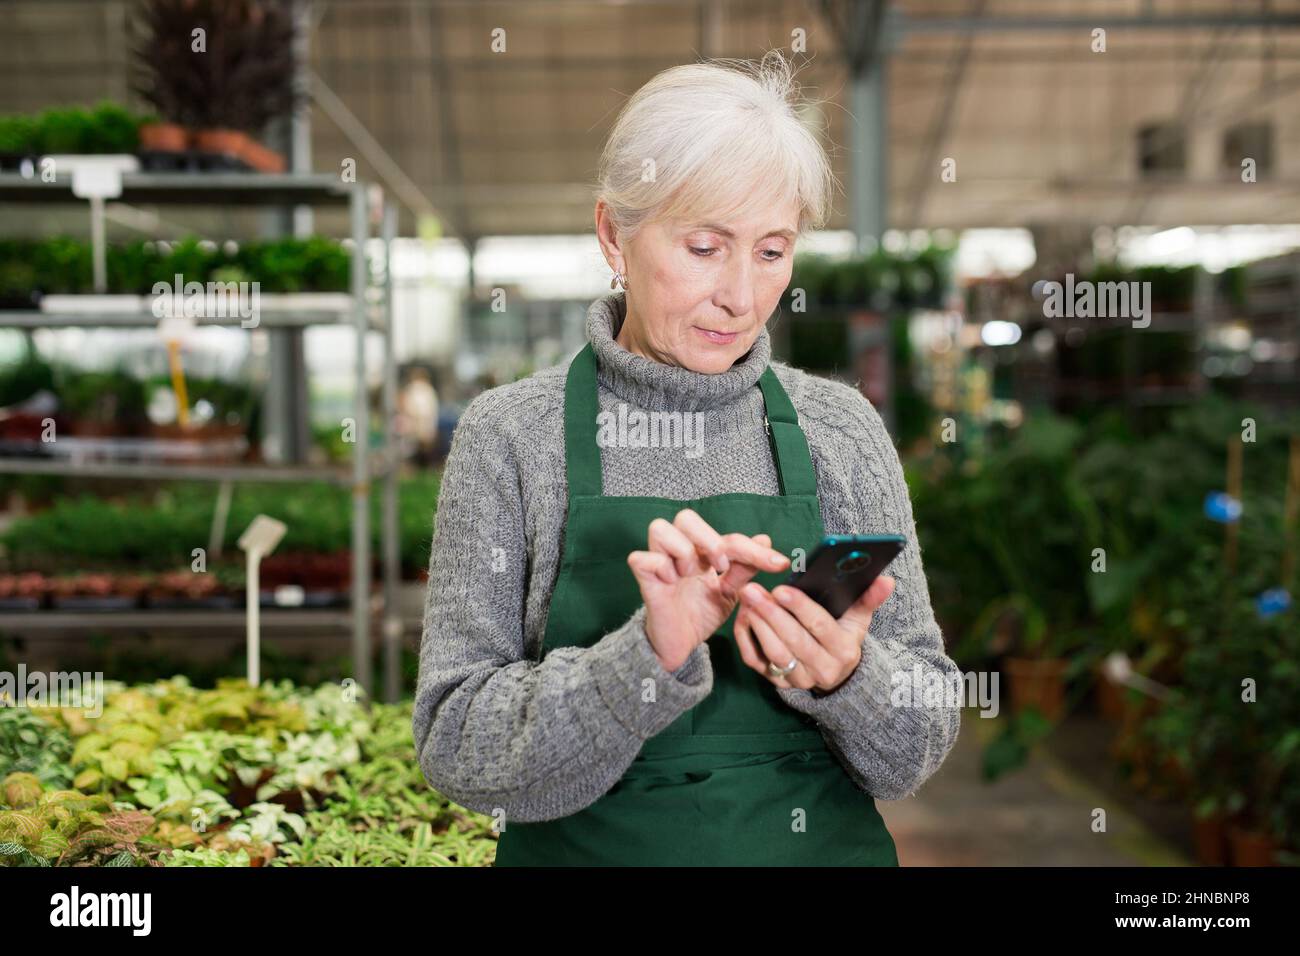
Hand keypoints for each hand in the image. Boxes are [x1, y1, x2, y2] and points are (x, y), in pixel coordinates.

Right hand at [627, 510, 789, 671]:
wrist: (681, 645)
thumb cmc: (701, 614)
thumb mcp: (730, 593)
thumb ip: (744, 569)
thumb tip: (765, 540)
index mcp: (702, 552)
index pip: (729, 538)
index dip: (755, 549)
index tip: (780, 564)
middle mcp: (680, 551)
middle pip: (686, 517)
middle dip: (709, 539)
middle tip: (720, 566)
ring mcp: (660, 563)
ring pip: (660, 528)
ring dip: (682, 551)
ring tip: (691, 575)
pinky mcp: (644, 580)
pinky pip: (642, 558)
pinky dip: (661, 567)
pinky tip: (672, 583)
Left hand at [733, 574, 895, 692]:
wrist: (835, 674)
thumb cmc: (843, 636)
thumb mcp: (858, 619)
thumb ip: (869, 598)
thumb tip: (885, 580)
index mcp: (843, 650)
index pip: (820, 627)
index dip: (800, 608)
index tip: (781, 589)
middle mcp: (823, 669)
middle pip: (794, 640)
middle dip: (772, 613)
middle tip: (753, 590)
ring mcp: (799, 679)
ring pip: (774, 653)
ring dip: (758, 625)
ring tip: (747, 600)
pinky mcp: (779, 683)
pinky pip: (758, 662)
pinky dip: (747, 640)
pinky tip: (743, 616)